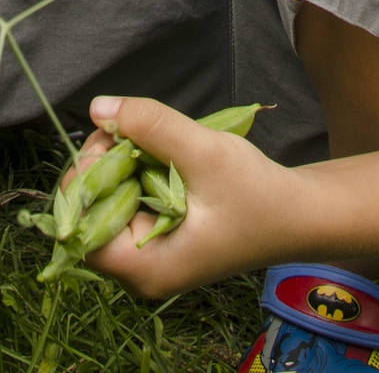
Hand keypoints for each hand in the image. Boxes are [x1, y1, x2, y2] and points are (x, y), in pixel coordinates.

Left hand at [75, 96, 300, 294]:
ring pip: (108, 203)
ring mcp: (150, 258)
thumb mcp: (204, 152)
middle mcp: (140, 272)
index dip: (85, 179)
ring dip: (121, 164)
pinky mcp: (161, 240)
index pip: (79, 228)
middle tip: (132, 129)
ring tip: (152, 139)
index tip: (113, 138)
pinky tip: (162, 155)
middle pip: (90, 213)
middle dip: (104, 164)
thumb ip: (151, 126)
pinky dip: (137, 172)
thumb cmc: (258, 193)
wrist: (299, 215)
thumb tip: (98, 107)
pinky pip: (130, 202)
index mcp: (145, 269)